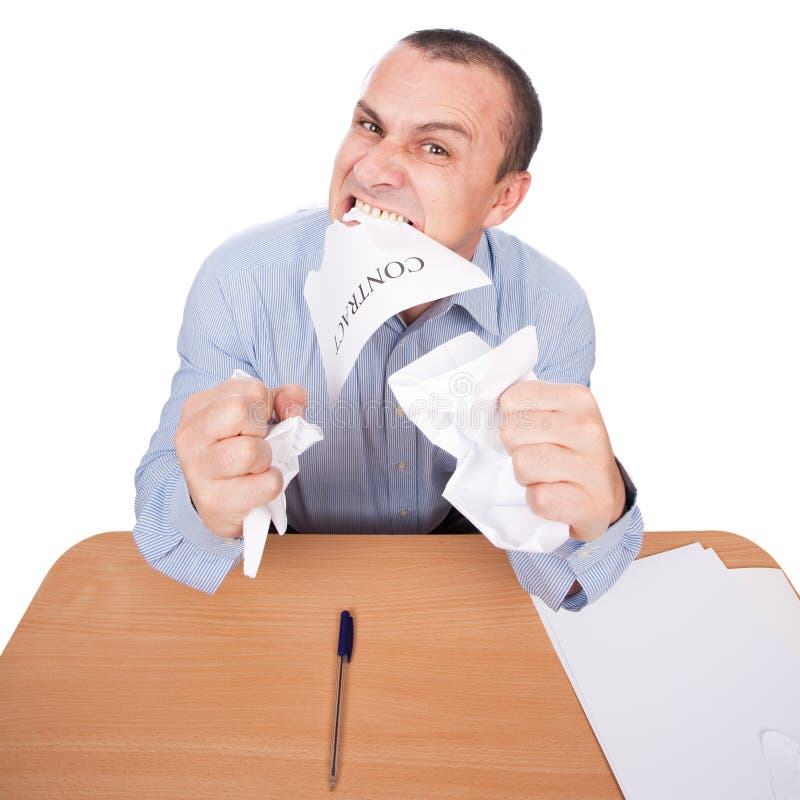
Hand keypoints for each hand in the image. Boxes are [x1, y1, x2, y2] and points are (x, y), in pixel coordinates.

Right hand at [174, 376, 307, 537]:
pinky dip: (273, 483)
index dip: (266, 407)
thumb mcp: (260, 415)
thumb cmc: (240, 450)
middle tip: (255, 442)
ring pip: (251, 450)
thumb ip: (284, 399)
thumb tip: (293, 408)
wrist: (221, 502)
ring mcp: (198, 469)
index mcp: (198, 406)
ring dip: (266, 458)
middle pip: (241, 410)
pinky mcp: (215, 500)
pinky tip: (257, 484)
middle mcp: (190, 434)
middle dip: (261, 428)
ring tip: (254, 465)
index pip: (253, 389)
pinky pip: (268, 483)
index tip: (255, 423)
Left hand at [499, 382, 625, 541]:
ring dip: (526, 476)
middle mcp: (588, 427)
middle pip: (511, 431)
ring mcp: (591, 465)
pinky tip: (557, 495)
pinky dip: (538, 501)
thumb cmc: (569, 451)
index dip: (511, 420)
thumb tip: (482, 409)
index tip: (531, 431)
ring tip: (547, 476)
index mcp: (576, 398)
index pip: (511, 400)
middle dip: (516, 448)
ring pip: (521, 464)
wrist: (606, 494)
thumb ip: (525, 406)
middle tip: (538, 457)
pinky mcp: (589, 502)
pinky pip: (537, 498)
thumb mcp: (555, 415)